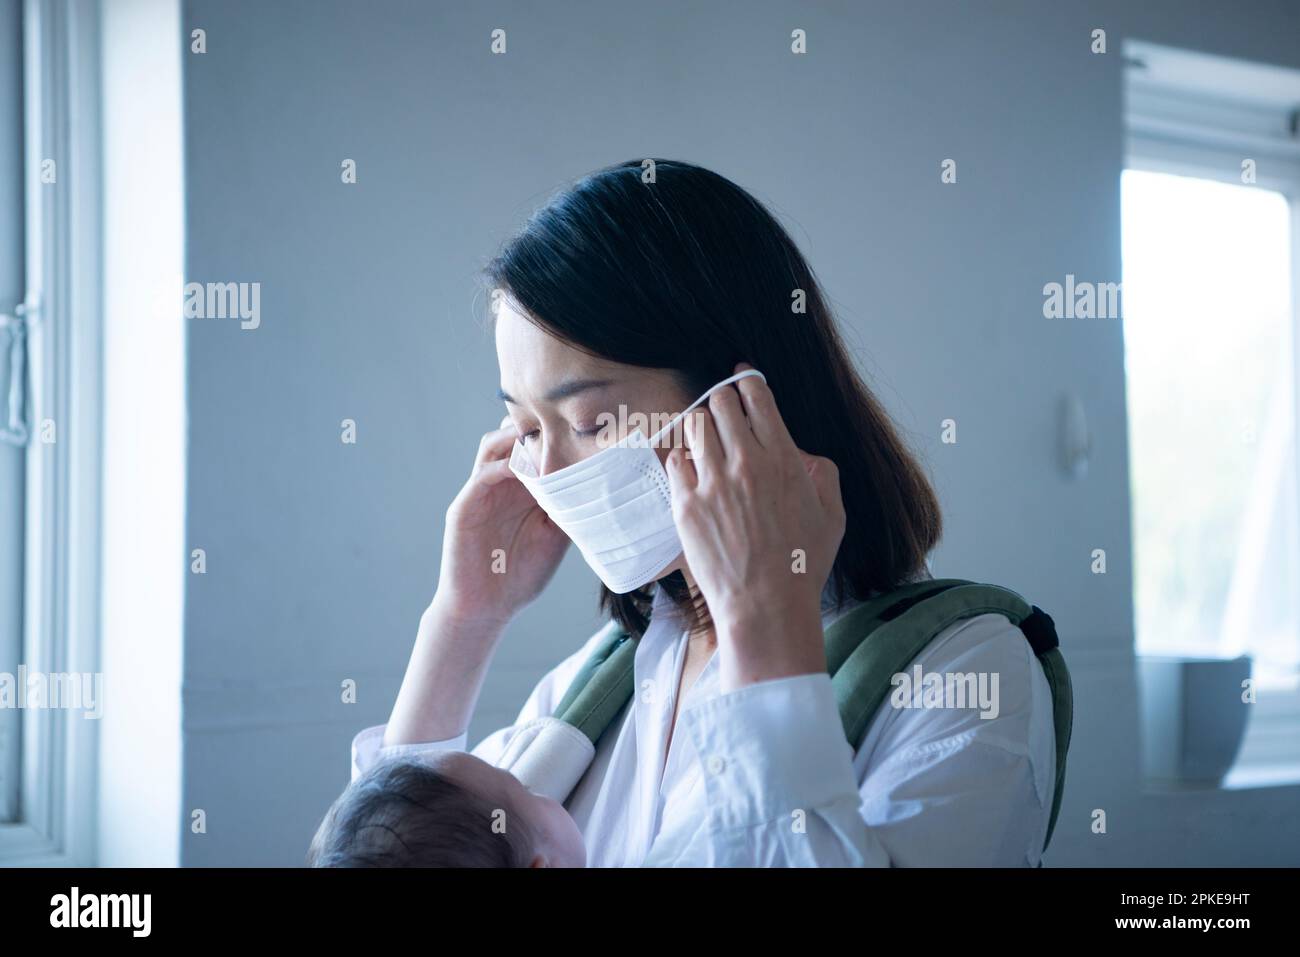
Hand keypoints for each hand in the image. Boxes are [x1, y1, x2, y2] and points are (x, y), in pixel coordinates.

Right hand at [432, 416, 569, 628]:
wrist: (487, 608)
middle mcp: (500, 483)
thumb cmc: (521, 575)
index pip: (534, 446)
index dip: (555, 433)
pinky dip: (502, 466)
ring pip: (492, 445)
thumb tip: (602, 484)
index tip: (583, 427)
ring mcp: (480, 492)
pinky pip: (481, 475)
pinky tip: (525, 468)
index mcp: (522, 487)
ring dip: (516, 438)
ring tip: (544, 441)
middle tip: (563, 424)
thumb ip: (569, 507)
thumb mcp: (556, 536)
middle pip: (511, 435)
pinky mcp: (464, 507)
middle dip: (535, 426)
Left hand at [664, 363, 846, 691]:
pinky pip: (675, 461)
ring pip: (695, 426)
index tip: (740, 376)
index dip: (746, 380)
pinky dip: (682, 459)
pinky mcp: (686, 505)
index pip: (758, 398)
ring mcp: (713, 483)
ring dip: (701, 426)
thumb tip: (805, 456)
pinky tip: (691, 470)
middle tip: (722, 409)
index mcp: (784, 460)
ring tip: (706, 439)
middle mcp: (746, 464)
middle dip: (722, 401)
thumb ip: (823, 476)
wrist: (766, 607)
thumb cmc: (802, 566)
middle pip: (721, 403)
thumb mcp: (832, 517)